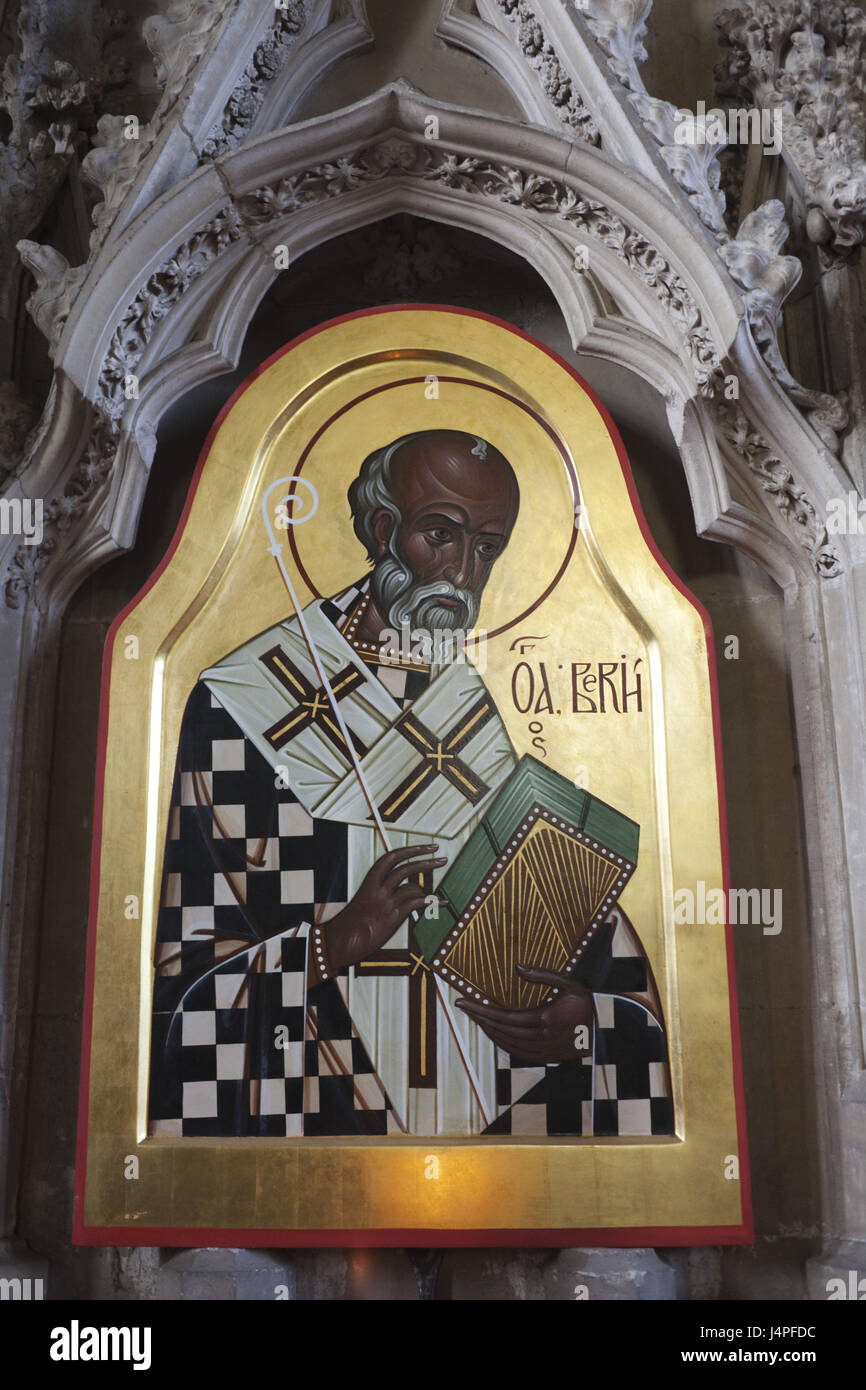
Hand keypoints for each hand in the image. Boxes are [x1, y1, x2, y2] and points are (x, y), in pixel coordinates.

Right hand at [325, 843, 446, 971]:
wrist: (340, 942)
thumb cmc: (349, 926)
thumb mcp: (362, 904)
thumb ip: (379, 896)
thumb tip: (402, 893)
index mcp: (368, 883)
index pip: (391, 858)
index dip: (410, 850)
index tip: (426, 846)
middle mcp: (378, 890)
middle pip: (405, 868)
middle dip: (425, 859)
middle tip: (440, 855)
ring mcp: (386, 903)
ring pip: (412, 886)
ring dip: (428, 885)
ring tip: (439, 893)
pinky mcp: (393, 917)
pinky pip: (417, 904)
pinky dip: (433, 902)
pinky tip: (443, 903)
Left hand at [454, 964, 593, 1062]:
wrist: (605, 1032)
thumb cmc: (586, 1004)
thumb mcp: (569, 983)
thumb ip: (543, 974)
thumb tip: (517, 967)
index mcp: (545, 1018)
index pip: (504, 1017)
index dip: (481, 1011)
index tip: (463, 1002)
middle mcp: (542, 1037)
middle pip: (501, 1030)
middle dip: (479, 1019)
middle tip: (464, 1008)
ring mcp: (544, 1050)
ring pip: (507, 1044)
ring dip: (488, 1032)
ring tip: (476, 1019)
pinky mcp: (547, 1058)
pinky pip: (517, 1053)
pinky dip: (502, 1044)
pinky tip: (494, 1034)